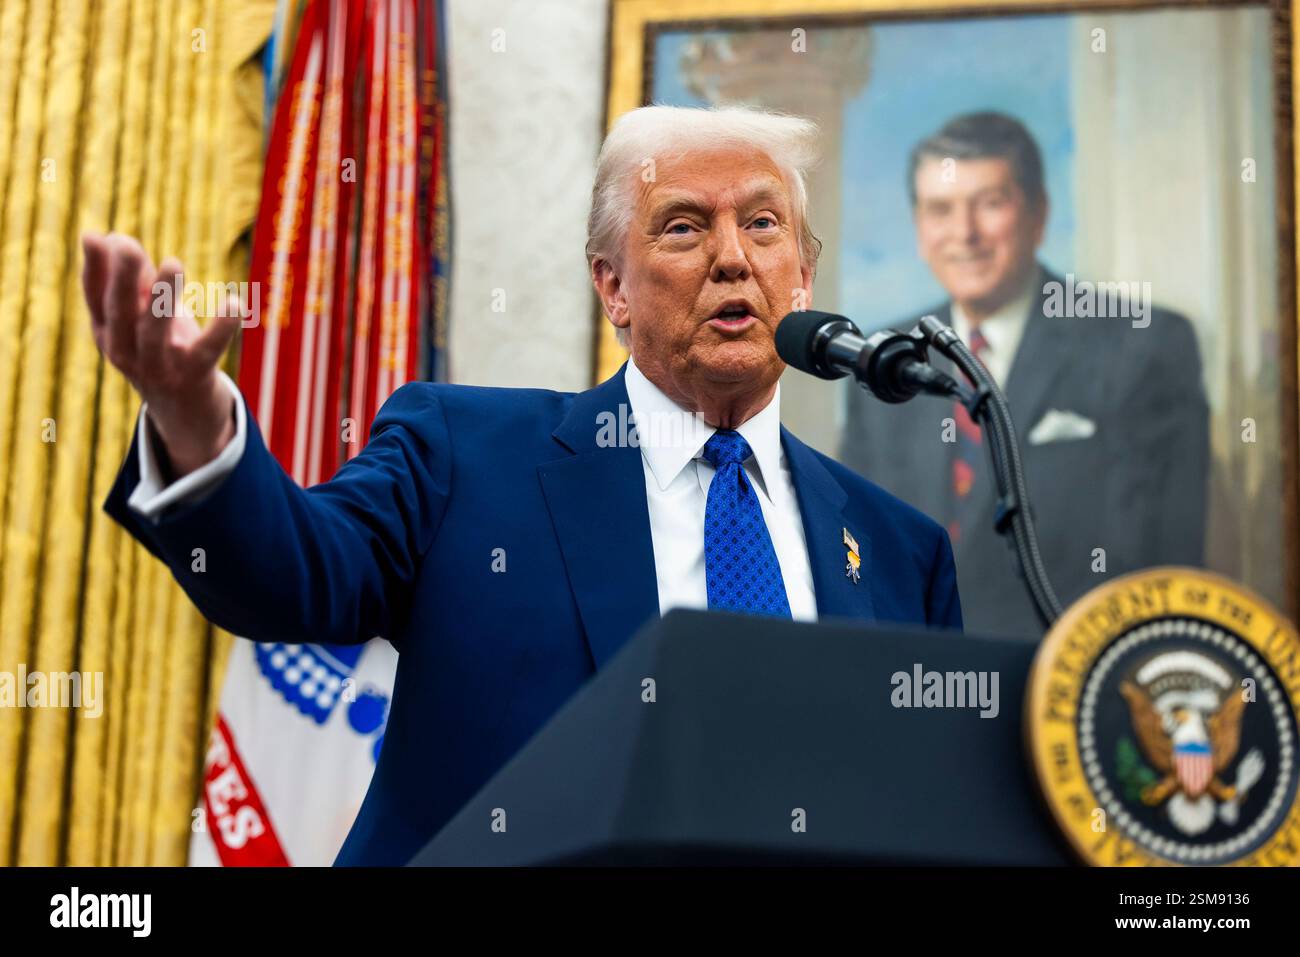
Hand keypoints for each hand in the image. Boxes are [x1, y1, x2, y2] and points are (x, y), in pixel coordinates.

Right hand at [82, 232, 240, 476]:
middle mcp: (126, 352)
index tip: (93, 236)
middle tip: (126, 244)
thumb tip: (119, 239)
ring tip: (173, 262)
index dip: (93, 268)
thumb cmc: (162, 351)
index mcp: (108, 333)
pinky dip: (221, 328)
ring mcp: (158, 367)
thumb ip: (135, 282)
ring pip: (155, 331)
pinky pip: (207, 351)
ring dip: (162, 296)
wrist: (185, 414)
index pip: (95, 297)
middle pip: (119, 312)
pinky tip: (233, 303)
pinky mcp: (192, 377)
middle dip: (121, 278)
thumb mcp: (144, 318)